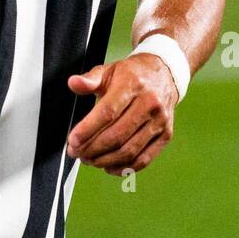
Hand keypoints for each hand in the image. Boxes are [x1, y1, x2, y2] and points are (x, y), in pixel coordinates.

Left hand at [66, 52, 176, 175]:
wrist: (164, 74)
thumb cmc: (131, 75)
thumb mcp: (109, 70)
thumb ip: (90, 79)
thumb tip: (73, 83)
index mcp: (132, 84)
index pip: (108, 112)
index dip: (88, 129)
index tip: (72, 141)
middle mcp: (149, 103)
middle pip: (117, 135)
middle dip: (92, 149)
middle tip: (76, 153)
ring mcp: (160, 121)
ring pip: (129, 150)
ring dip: (105, 160)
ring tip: (89, 160)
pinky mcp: (166, 135)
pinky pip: (144, 159)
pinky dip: (124, 168)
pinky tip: (108, 166)